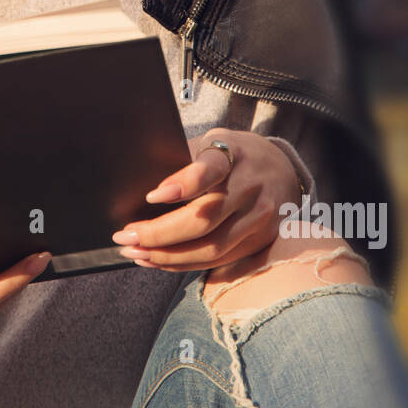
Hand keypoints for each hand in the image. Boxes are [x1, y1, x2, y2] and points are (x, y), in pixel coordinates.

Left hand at [111, 128, 301, 272]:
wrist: (281, 169)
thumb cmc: (234, 155)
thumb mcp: (210, 143)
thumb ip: (184, 162)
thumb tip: (150, 195)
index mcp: (233, 156)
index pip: (210, 170)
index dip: (182, 184)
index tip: (152, 196)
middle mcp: (250, 188)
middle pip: (204, 220)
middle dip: (159, 234)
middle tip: (126, 237)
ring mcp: (259, 219)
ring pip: (210, 248)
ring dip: (167, 256)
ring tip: (135, 253)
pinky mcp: (261, 242)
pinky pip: (218, 261)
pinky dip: (184, 264)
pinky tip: (158, 261)